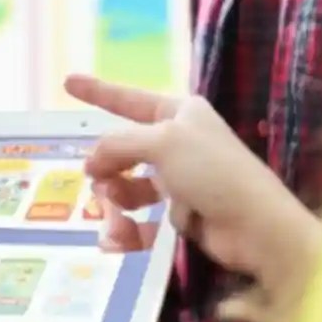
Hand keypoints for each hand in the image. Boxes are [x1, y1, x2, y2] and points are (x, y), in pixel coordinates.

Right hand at [66, 74, 318, 283]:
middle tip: (96, 180)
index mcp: (179, 113)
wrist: (254, 225)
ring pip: (126, 185)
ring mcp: (178, 177)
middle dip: (106, 166)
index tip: (67, 81)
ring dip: (116, 199)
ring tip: (116, 214)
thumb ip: (118, 144)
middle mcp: (178, 141)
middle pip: (122, 148)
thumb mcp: (161, 142)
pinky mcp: (180, 211)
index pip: (128, 99)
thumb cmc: (211, 171)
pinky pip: (140, 216)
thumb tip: (91, 162)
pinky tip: (119, 239)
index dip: (97, 91)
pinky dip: (128, 228)